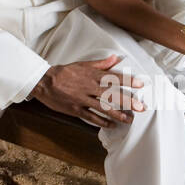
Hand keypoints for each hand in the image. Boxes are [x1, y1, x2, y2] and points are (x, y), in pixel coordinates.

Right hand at [29, 54, 145, 127]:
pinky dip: (101, 122)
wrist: (43, 82)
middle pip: (111, 95)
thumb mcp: (82, 64)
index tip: (140, 84)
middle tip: (140, 107)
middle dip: (127, 101)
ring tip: (129, 119)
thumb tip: (115, 58)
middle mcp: (88, 87)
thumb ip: (101, 64)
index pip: (113, 77)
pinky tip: (110, 125)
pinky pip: (90, 117)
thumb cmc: (63, 73)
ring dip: (118, 114)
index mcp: (91, 75)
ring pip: (103, 108)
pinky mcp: (75, 109)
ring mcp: (82, 99)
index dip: (128, 80)